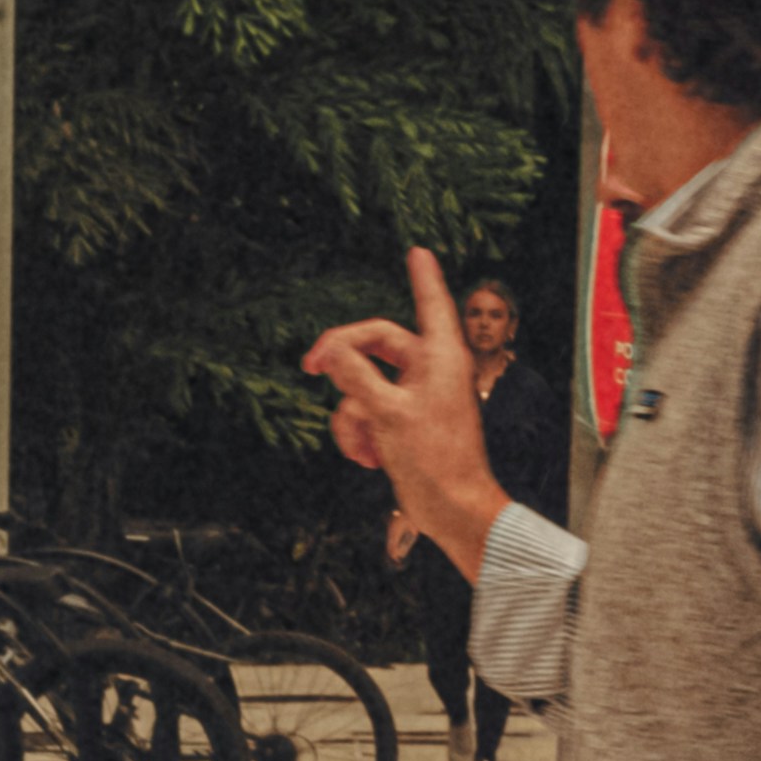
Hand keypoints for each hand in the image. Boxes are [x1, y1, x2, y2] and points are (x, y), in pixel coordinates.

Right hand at [305, 250, 503, 576]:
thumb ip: (355, 375)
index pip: (430, 304)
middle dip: (343, 363)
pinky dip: (359, 436)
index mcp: (441, 357)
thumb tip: (331, 350)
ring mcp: (415, 398)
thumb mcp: (388, 411)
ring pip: (361, 387)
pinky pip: (364, 415)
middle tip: (308, 366)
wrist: (452, 510)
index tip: (419, 250)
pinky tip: (370, 460)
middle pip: (373, 345)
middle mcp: (430, 371)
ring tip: (366, 447)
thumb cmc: (435, 459)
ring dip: (352, 418)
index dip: (422, 277)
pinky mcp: (402, 424)